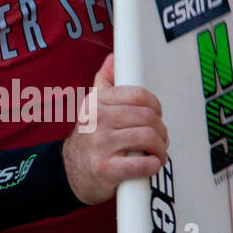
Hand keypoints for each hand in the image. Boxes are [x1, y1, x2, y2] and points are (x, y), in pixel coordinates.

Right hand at [61, 52, 168, 203]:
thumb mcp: (93, 109)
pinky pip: (142, 164)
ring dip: (160, 148)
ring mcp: (100, 144)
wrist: (72, 174)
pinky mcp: (106, 169)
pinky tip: (151, 165)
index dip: (155, 106)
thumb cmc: (90, 140)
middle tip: (159, 139)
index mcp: (96, 102)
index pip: (138, 95)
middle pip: (147, 117)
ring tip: (157, 153)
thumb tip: (112, 59)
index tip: (156, 116)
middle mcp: (96, 120)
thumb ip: (105, 84)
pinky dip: (153, 165)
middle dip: (160, 130)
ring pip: (148, 138)